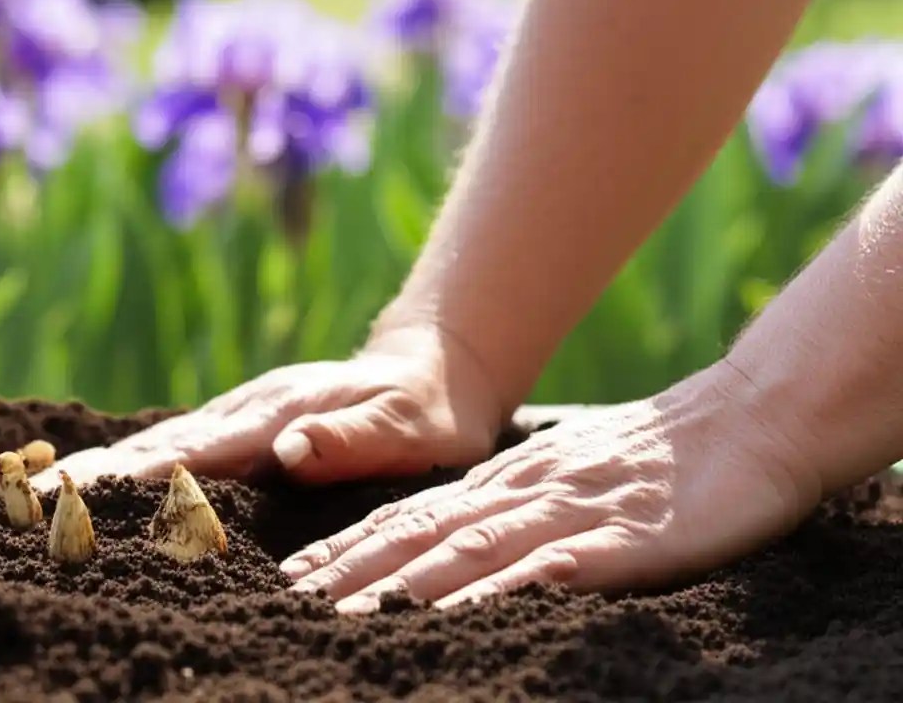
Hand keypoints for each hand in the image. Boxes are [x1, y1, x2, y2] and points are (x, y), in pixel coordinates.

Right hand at [29, 325, 505, 490]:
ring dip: (96, 470)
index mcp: (275, 416)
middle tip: (16, 497)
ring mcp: (241, 416)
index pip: (192, 453)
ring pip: (156, 445)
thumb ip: (351, 439)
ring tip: (31, 493)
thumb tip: (288, 452)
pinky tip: (97, 485)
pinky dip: (130, 467)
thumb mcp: (409, 430)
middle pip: (154, 447)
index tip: (72, 492)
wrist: (435, 368)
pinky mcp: (244, 427)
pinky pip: (176, 450)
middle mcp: (246, 413)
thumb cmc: (427, 411)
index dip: (133, 475)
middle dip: (88, 473)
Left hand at [280, 364, 823, 612]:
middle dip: (352, 571)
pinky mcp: (622, 540)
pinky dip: (499, 588)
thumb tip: (446, 543)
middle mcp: (521, 493)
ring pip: (469, 548)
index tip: (292, 578)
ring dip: (404, 583)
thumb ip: (506, 507)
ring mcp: (568, 513)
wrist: (744, 421)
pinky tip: (461, 611)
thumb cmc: (651, 460)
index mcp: (504, 483)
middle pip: (419, 534)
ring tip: (350, 614)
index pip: (408, 517)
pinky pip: (551, 566)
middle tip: (293, 600)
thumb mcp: (561, 478)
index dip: (347, 548)